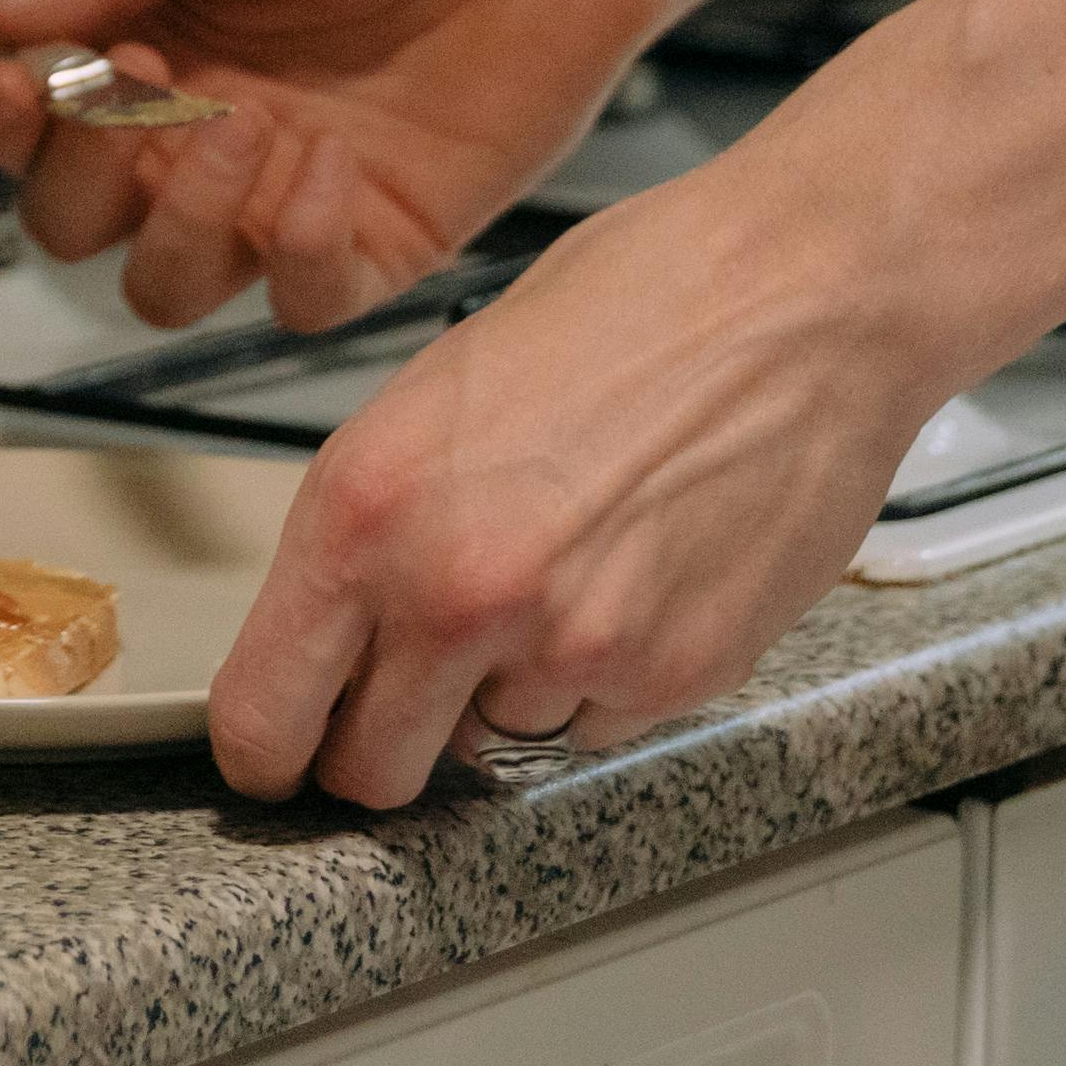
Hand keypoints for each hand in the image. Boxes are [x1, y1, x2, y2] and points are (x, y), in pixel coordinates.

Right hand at [0, 0, 670, 332]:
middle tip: (143, 89)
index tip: (32, 76)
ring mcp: (281, 199)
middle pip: (72, 228)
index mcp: (145, 48)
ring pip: (165, 288)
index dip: (9, 124)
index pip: (30, 132)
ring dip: (179, 218)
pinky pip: (297, 300)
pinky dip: (293, 244)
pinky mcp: (375, 241)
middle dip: (83, 175)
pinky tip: (331, 158)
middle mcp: (195, 137)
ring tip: (246, 119)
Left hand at [204, 147, 951, 805]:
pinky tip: (646, 566)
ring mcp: (568, 648)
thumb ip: (378, 529)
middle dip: (389, 742)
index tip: (286, 752)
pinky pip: (601, 722)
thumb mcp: (443, 391)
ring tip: (579, 558)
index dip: (268, 751)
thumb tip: (339, 635)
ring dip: (517, 685)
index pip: (261, 716)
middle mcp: (453, 593)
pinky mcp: (671, 676)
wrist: (804, 290)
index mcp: (365, 507)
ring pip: (499, 741)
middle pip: (372, 775)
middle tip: (426, 678)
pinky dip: (611, 672)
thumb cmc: (639, 300)